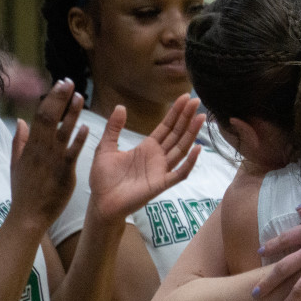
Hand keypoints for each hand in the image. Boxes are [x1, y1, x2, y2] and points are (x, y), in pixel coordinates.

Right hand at [10, 79, 88, 228]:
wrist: (28, 215)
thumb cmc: (23, 190)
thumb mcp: (15, 164)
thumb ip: (19, 142)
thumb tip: (21, 120)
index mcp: (30, 146)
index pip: (40, 116)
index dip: (51, 98)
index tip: (60, 84)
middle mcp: (41, 149)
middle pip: (50, 118)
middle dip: (60, 99)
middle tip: (70, 82)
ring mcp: (53, 160)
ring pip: (63, 132)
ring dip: (72, 114)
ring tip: (80, 97)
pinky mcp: (64, 172)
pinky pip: (72, 153)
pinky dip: (79, 140)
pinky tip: (87, 127)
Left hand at [88, 95, 204, 222]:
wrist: (101, 202)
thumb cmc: (103, 178)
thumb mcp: (105, 148)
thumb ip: (113, 128)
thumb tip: (121, 107)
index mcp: (147, 148)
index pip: (166, 127)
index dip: (176, 113)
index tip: (185, 98)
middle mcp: (158, 157)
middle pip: (176, 134)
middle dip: (186, 117)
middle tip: (196, 100)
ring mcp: (161, 170)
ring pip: (181, 149)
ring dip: (191, 133)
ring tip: (200, 117)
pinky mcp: (161, 184)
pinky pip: (179, 173)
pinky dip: (189, 162)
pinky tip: (197, 149)